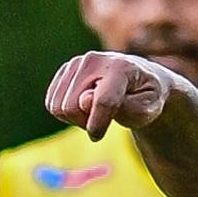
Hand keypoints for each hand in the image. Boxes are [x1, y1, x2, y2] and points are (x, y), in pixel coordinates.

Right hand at [44, 50, 182, 139]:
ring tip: (95, 113)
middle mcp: (94, 59)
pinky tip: (83, 107)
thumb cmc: (145, 98)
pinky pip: (51, 104)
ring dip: (75, 118)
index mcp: (121, 67)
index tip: (97, 137)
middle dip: (85, 122)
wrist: (141, 80)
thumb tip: (85, 100)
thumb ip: (123, 108)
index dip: (97, 125)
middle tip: (103, 120)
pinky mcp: (64, 71)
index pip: (101, 101)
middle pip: (71, 106)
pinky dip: (66, 113)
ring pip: (58, 107)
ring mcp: (76, 63)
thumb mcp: (146, 110)